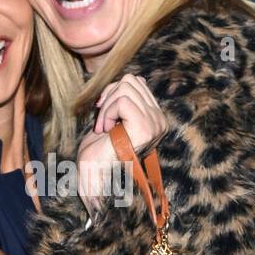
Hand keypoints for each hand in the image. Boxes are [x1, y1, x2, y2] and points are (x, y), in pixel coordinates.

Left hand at [73, 76, 167, 218]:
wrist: (94, 175)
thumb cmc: (99, 150)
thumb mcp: (115, 117)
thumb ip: (126, 99)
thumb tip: (134, 79)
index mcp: (155, 118)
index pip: (137, 82)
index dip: (114, 92)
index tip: (103, 111)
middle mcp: (159, 121)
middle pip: (131, 81)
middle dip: (109, 96)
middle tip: (101, 120)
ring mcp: (155, 124)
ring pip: (126, 87)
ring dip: (107, 106)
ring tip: (103, 127)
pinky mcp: (145, 128)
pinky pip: (122, 101)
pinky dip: (107, 112)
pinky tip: (104, 130)